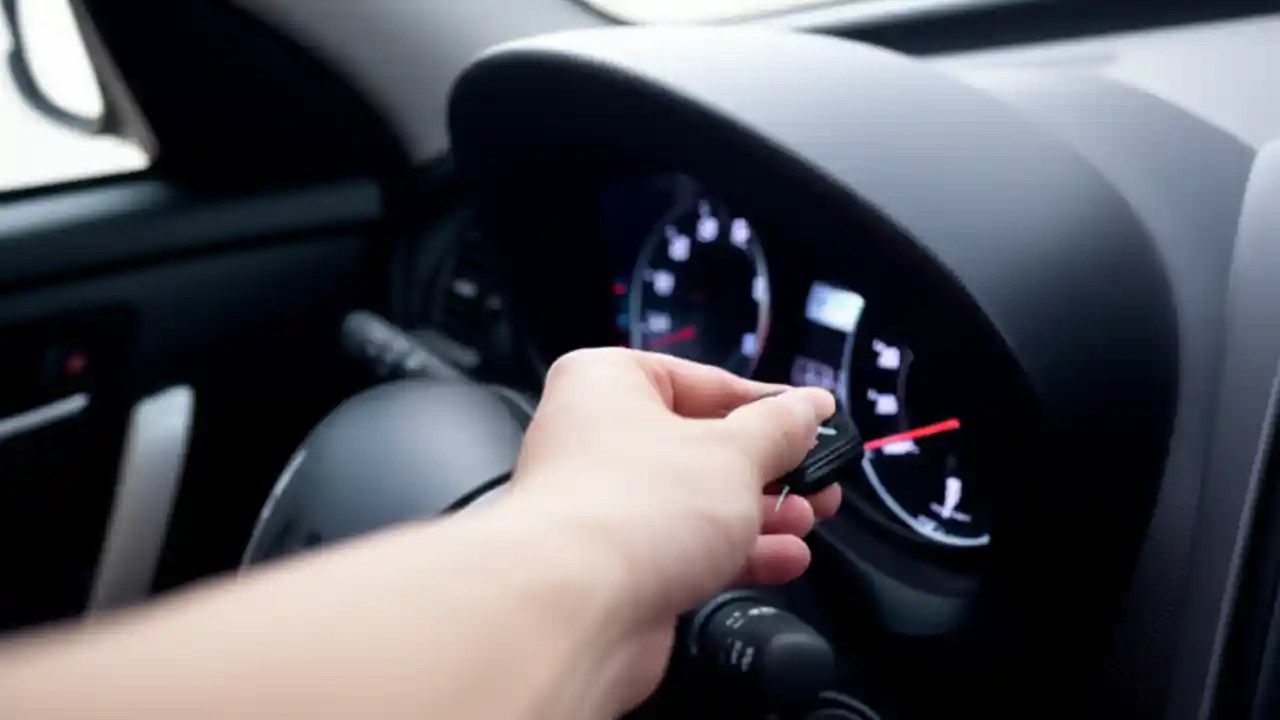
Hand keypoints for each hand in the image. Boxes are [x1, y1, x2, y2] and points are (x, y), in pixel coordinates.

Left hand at [507, 348, 838, 712]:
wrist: (574, 609)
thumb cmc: (632, 507)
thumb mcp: (735, 451)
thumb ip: (780, 428)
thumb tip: (807, 408)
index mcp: (607, 383)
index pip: (702, 380)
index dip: (765, 403)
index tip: (809, 418)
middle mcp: (594, 439)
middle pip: (701, 445)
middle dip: (768, 468)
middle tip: (817, 477)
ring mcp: (602, 507)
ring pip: (695, 502)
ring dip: (759, 514)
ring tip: (806, 517)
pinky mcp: (614, 567)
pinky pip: (683, 549)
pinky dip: (733, 553)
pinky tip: (781, 558)